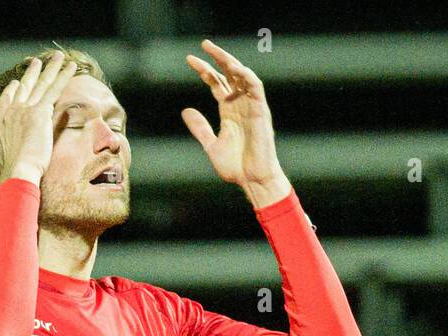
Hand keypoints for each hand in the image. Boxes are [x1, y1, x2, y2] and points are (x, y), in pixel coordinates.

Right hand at [0, 51, 78, 185]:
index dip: (13, 90)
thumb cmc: (12, 172)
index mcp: (3, 123)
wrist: (18, 171)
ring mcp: (26, 110)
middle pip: (24, 86)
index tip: (17, 82)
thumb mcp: (2, 160)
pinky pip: (54, 89)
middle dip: (31, 73)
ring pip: (41, 83)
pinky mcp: (40, 112)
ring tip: (58, 57)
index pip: (7, 100)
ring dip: (51, 68)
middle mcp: (12, 112)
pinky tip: (71, 67)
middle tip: (36, 62)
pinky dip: (63, 76)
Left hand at [182, 39, 291, 207]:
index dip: (204, 71)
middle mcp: (240, 105)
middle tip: (204, 44)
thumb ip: (200, 127)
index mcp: (228, 111)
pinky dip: (246, 76)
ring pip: (242, 77)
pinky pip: (255, 88)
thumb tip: (186, 110)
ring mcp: (251, 107)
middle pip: (228, 75)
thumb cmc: (235, 167)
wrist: (253, 180)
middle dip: (217, 59)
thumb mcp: (210, 145)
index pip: (216, 83)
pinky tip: (234, 68)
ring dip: (231, 62)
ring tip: (217, 51)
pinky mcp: (261, 111)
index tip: (190, 60)